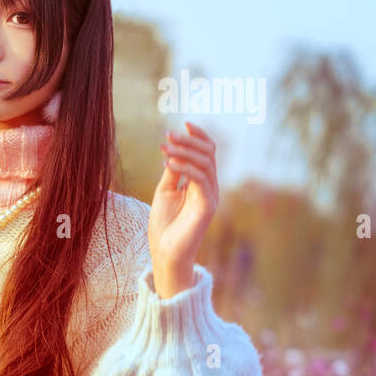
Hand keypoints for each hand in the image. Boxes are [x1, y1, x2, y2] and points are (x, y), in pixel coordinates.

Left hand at [149, 121, 218, 297]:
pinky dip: (186, 168)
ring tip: (164, 147)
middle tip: (168, 135)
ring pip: (206, 164)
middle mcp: (210, 187)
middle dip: (189, 141)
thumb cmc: (164, 224)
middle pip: (209, 154)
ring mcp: (211, 196)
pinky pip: (201, 180)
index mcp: (201, 182)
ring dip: (185, 152)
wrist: (165, 251)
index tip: (184, 123)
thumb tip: (174, 149)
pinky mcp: (207, 206)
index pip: (208, 153)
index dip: (199, 136)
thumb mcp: (166, 190)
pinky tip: (169, 162)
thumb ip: (173, 170)